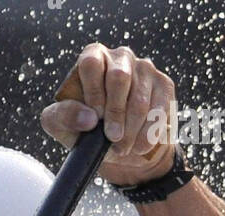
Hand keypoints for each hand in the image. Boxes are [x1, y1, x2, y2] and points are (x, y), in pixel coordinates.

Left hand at [41, 44, 176, 185]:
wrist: (120, 149)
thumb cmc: (86, 132)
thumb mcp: (61, 126)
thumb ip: (62, 116)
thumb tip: (88, 118)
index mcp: (93, 58)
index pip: (91, 63)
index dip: (93, 92)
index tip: (94, 120)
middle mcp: (120, 57)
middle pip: (119, 77)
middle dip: (115, 113)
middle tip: (112, 138)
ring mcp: (144, 68)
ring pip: (140, 98)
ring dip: (131, 130)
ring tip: (123, 148)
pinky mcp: (164, 85)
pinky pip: (159, 109)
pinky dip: (148, 133)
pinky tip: (140, 145)